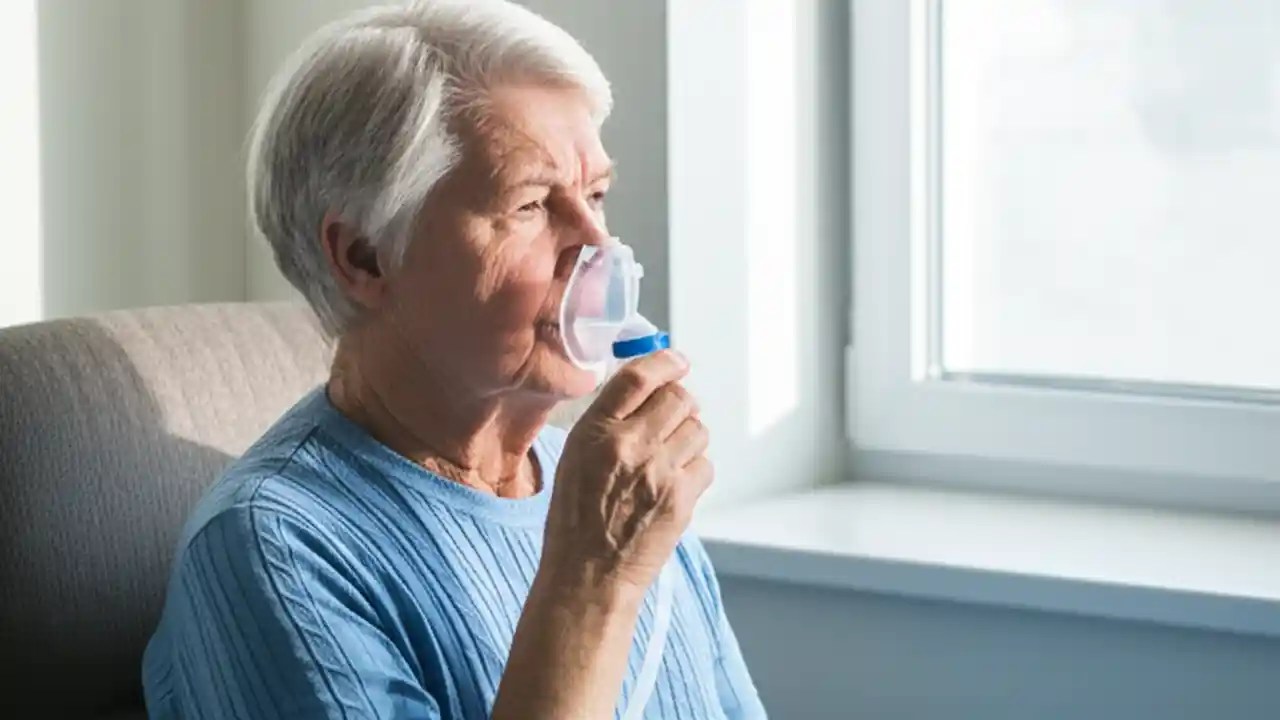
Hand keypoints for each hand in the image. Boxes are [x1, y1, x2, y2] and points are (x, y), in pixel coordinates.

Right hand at [542, 350, 712, 597]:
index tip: (678, 361)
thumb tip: (646, 392)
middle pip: (679, 397)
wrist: (587, 576)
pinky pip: (705, 465)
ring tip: (669, 458)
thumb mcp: (574, 458)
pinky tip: (674, 485)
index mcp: (595, 432)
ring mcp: (659, 472)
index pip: (638, 376)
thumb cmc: (575, 520)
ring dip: (689, 437)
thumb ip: (607, 422)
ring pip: (698, 429)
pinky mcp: (682, 499)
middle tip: (672, 419)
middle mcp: (629, 445)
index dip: (665, 361)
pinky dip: (695, 470)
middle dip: (680, 404)